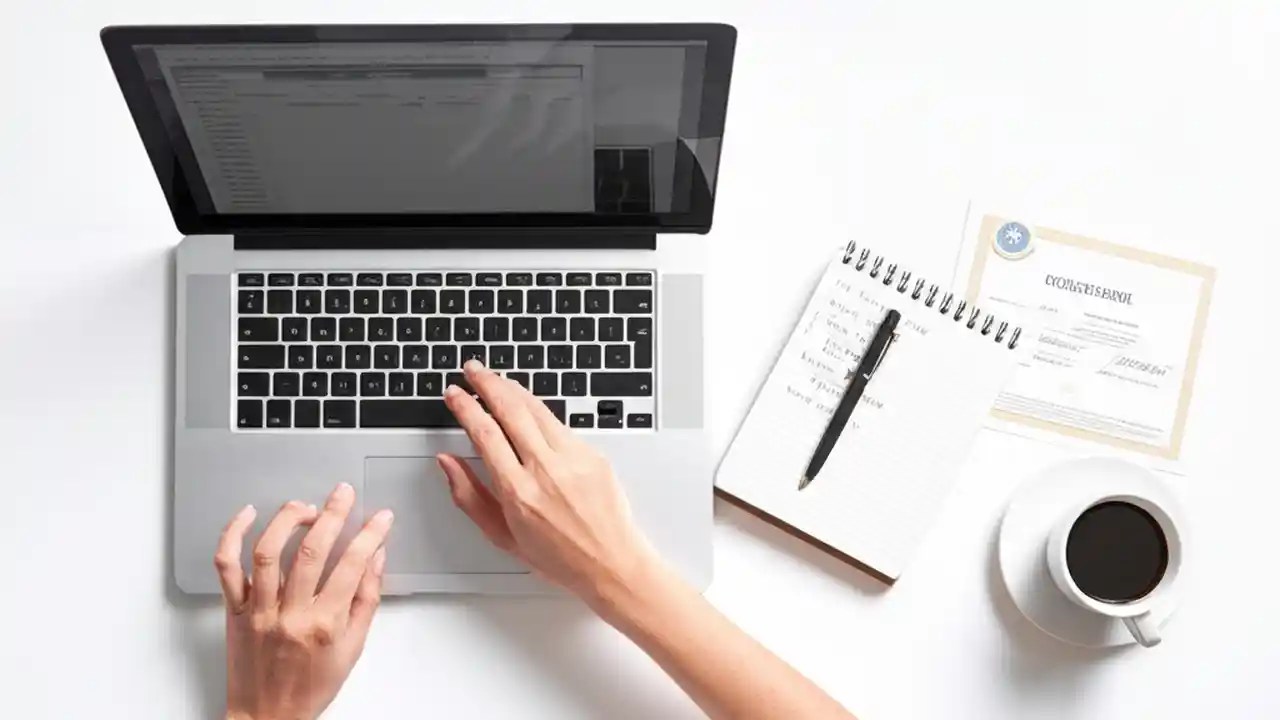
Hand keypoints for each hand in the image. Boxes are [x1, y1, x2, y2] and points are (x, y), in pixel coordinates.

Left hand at [214, 484, 393, 719]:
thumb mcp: (352, 649)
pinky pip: (226, 567)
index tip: (380, 518)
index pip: (352, 565)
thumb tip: (376, 560)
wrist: (267, 717)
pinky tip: (248, 516)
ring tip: (304, 506)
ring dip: (288, 520)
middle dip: (332, 514)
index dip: (370, 534)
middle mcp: (290, 615)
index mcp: (324, 625)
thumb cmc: (310, 688)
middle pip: (312, 550)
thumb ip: (366, 600)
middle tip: (342, 493)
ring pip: (268, 552)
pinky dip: (232, 535)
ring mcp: (258, 610)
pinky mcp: (233, 610)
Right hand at [438, 360, 659, 607]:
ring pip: (537, 409)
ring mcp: (573, 459)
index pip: (485, 433)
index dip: (466, 407)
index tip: (454, 395)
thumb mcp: (503, 537)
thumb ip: (470, 496)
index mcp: (518, 492)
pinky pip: (559, 423)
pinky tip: (528, 405)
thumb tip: (447, 463)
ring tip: (496, 379)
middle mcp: (546, 470)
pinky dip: (538, 409)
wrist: (612, 564)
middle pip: (511, 409)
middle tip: (473, 371)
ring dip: (512, 388)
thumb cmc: (560, 558)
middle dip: (487, 383)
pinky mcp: (593, 454)